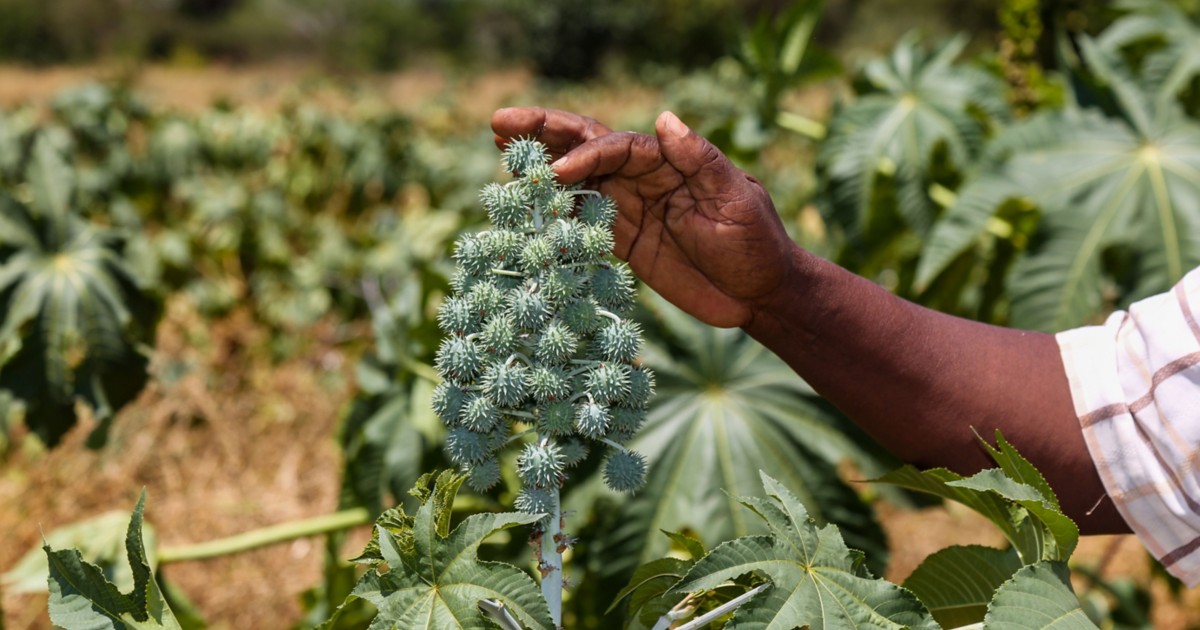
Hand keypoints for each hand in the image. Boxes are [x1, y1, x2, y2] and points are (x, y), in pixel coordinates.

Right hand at [491, 107, 796, 328]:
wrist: (760, 294)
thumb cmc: (757, 243)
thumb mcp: (735, 200)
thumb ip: (701, 162)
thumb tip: (665, 119)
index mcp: (668, 162)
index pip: (617, 148)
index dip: (585, 156)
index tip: (556, 172)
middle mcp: (643, 178)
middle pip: (586, 148)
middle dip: (544, 133)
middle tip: (499, 124)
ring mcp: (629, 209)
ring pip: (576, 182)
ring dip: (539, 168)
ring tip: (500, 156)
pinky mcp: (623, 242)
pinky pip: (580, 225)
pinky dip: (552, 217)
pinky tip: (523, 211)